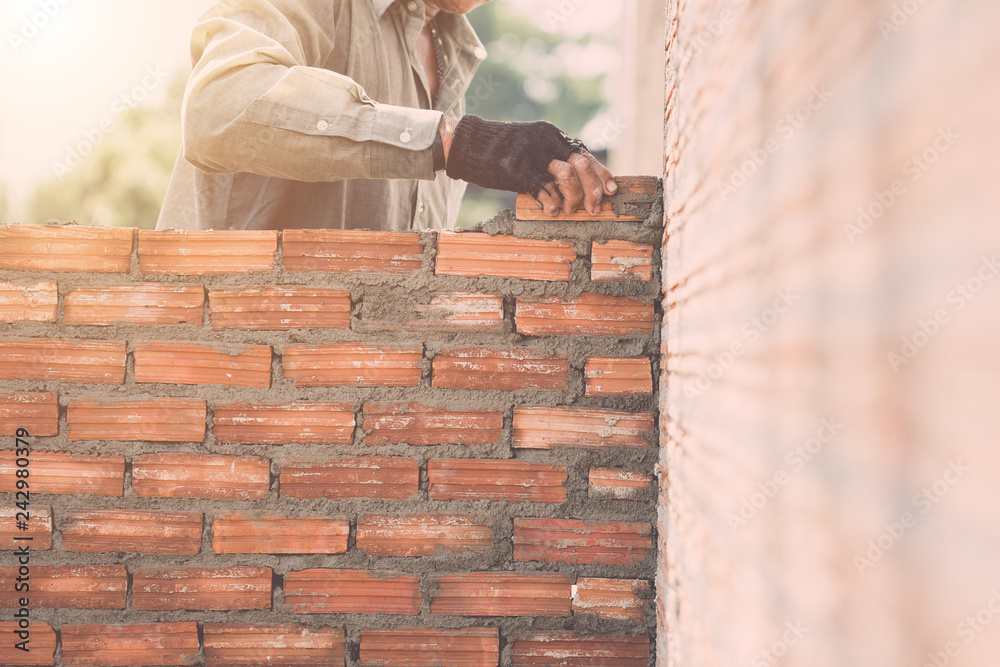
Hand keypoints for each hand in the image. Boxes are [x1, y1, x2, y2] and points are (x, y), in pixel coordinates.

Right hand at [441, 115, 617, 214]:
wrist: (468, 144)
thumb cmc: (499, 151)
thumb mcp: (530, 148)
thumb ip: (550, 159)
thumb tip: (574, 182)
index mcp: (551, 135)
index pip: (584, 154)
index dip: (601, 174)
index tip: (612, 190)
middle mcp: (546, 141)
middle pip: (582, 164)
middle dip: (593, 189)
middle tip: (594, 208)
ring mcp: (532, 154)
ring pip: (567, 175)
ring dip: (573, 197)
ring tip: (569, 209)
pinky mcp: (518, 169)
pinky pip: (544, 188)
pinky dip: (552, 202)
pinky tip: (551, 210)